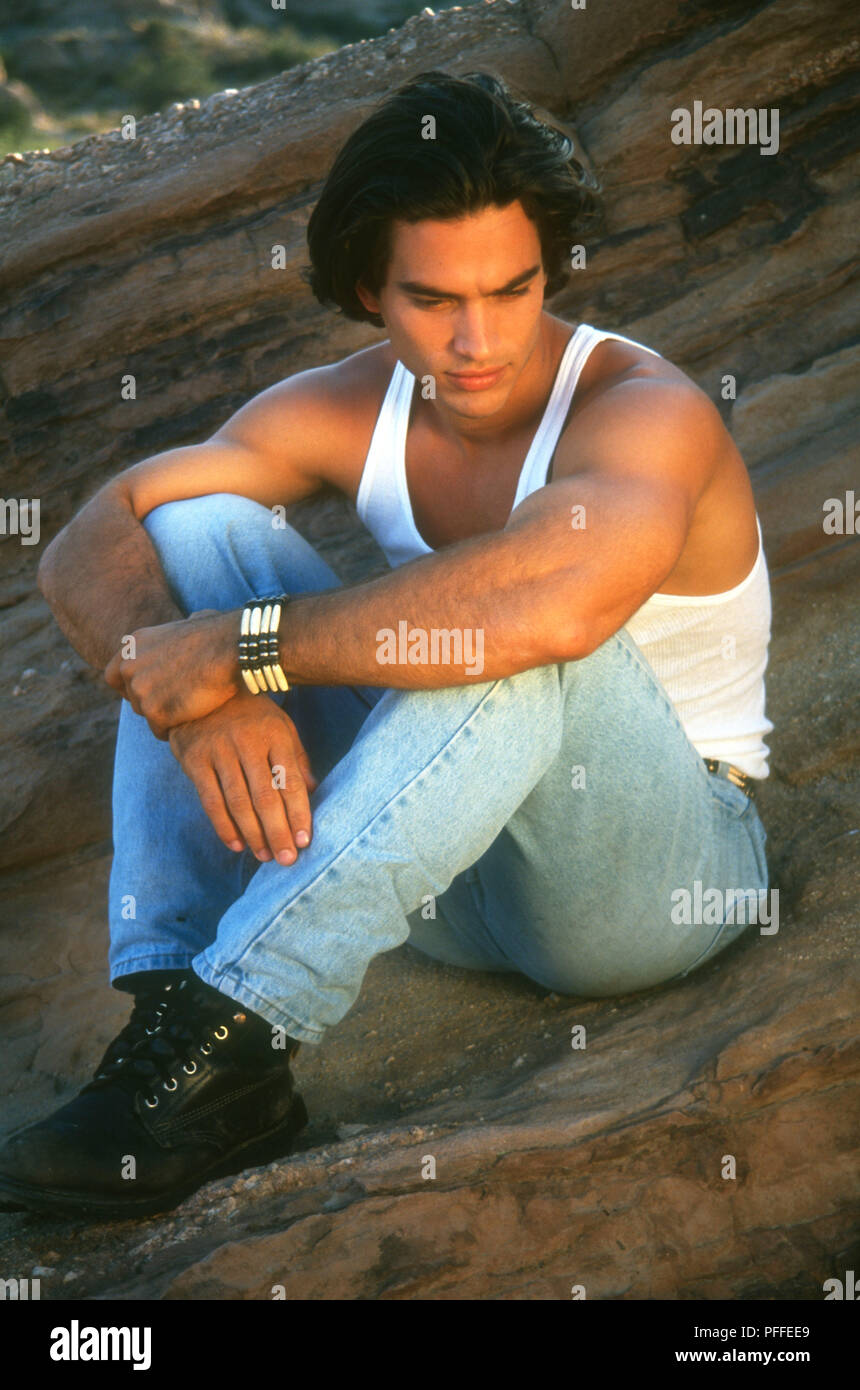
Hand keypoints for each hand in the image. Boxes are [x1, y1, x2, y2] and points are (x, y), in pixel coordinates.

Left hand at [104, 608, 239, 738]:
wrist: (230, 649)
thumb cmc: (219, 634)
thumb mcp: (187, 622)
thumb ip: (178, 632)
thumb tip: (194, 620)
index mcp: (134, 644)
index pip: (113, 675)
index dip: (130, 686)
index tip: (150, 690)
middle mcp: (130, 667)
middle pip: (131, 697)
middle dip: (150, 701)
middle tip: (175, 700)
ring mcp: (140, 690)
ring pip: (145, 714)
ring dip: (163, 715)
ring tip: (187, 708)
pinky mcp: (155, 712)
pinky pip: (158, 730)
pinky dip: (172, 729)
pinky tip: (190, 719)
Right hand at [168, 687, 318, 864]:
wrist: (202, 691)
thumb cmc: (251, 715)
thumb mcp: (281, 726)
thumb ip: (297, 758)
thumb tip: (314, 792)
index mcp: (274, 734)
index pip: (290, 781)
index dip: (298, 813)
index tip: (305, 841)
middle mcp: (247, 743)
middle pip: (265, 796)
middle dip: (278, 831)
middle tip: (287, 860)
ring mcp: (219, 751)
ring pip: (238, 802)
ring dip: (253, 834)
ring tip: (265, 856)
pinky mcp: (195, 761)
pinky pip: (211, 800)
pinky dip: (223, 826)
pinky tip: (237, 845)